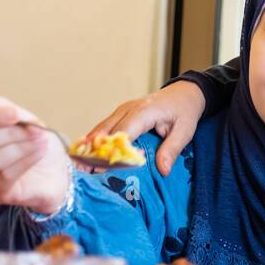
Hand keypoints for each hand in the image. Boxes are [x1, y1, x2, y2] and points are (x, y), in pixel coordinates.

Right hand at [0, 95, 70, 214]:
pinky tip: (39, 153)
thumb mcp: (28, 122)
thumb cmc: (37, 145)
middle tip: (37, 130)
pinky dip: (25, 161)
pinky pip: (4, 176)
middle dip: (12, 134)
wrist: (56, 172)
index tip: (16, 115)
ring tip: (42, 142)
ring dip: (20, 148)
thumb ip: (7, 110)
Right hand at [86, 81, 204, 175]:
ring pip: (100, 129)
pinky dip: (95, 141)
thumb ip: (172, 150)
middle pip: (105, 131)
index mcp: (144, 111)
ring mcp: (121, 110)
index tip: (102, 168)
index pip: (123, 133)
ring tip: (80, 167)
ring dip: (90, 147)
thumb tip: (163, 170)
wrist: (184, 92)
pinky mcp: (120, 114)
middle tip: (84, 171)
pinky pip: (104, 128)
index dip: (112, 150)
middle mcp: (128, 109)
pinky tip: (87, 155)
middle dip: (94, 152)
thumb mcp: (184, 131)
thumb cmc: (184, 111)